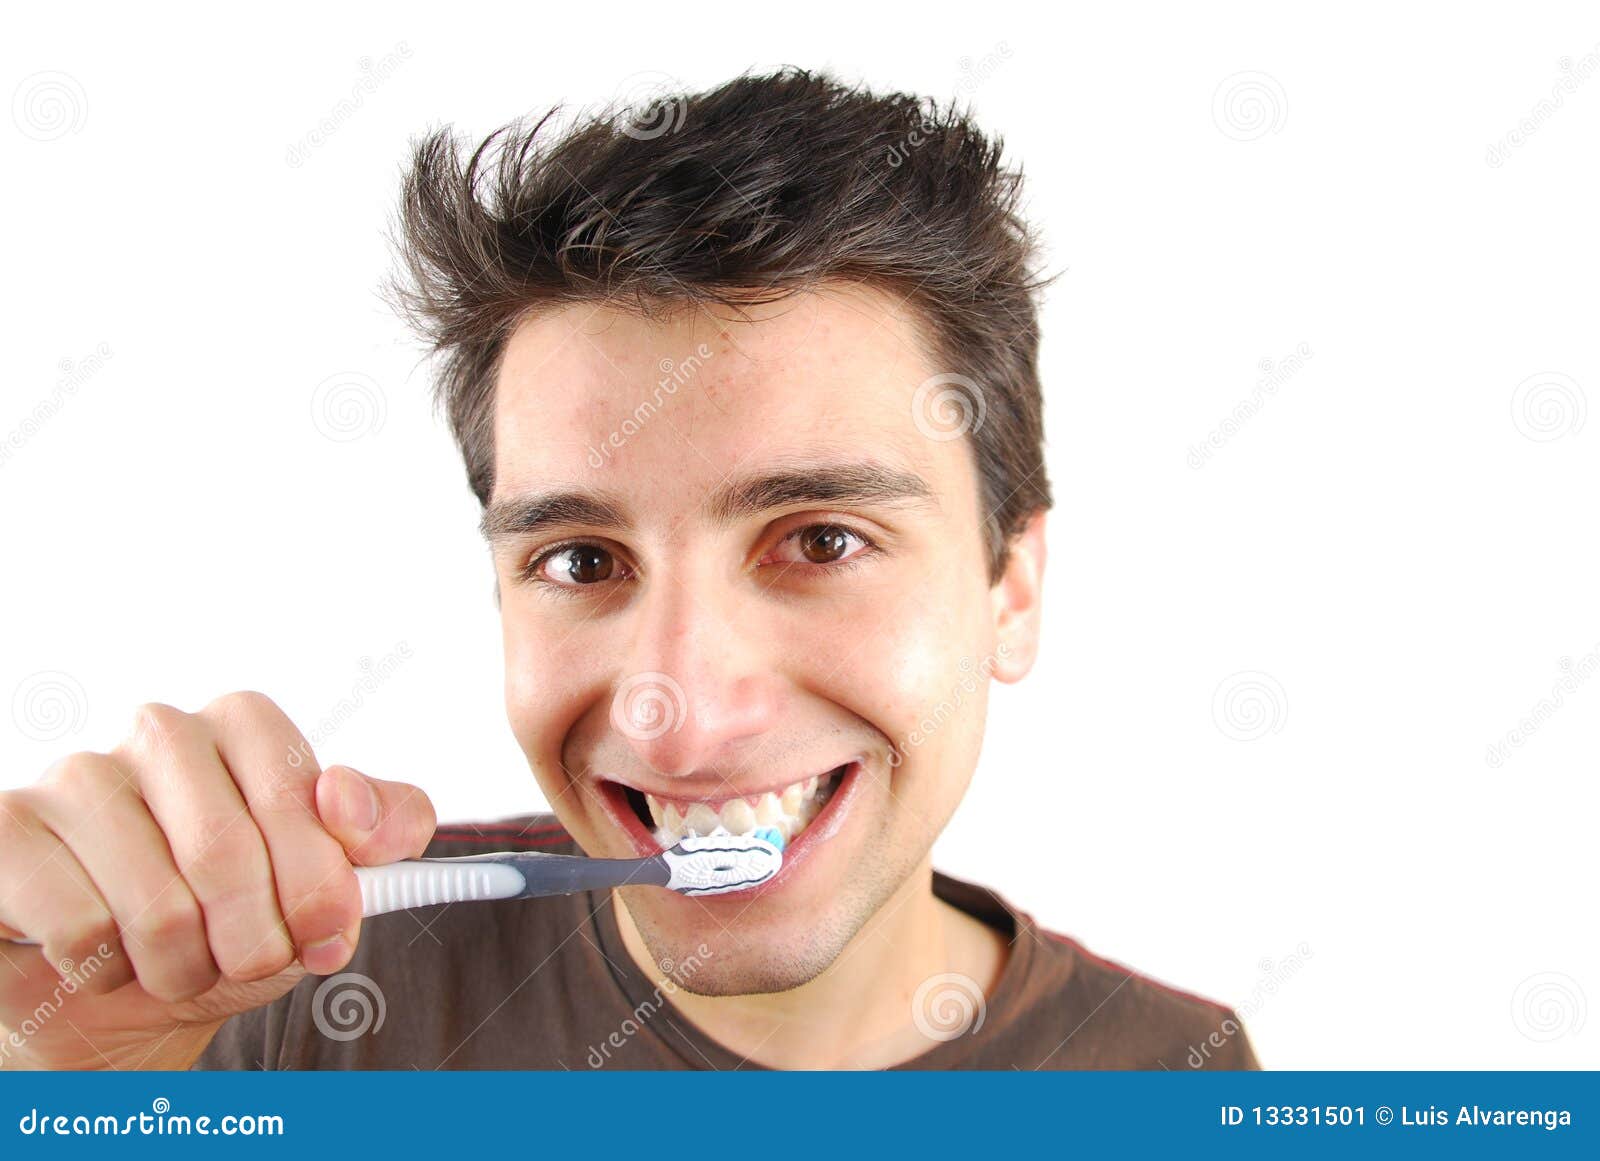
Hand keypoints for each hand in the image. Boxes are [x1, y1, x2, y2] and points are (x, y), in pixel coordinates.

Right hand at [0, 691, 434, 1069]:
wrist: (130, 993)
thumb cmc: (234, 921)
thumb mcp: (330, 882)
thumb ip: (383, 830)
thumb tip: (351, 800)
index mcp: (241, 728)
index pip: (292, 783)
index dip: (316, 873)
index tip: (329, 928)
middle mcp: (160, 734)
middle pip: (224, 849)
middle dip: (255, 938)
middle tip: (251, 960)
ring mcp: (77, 778)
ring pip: (155, 902)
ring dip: (183, 966)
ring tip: (179, 963)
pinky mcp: (11, 830)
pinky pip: (80, 925)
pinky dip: (108, 968)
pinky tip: (106, 954)